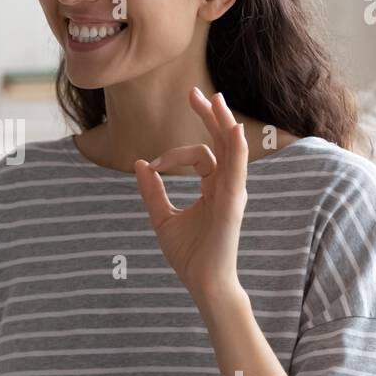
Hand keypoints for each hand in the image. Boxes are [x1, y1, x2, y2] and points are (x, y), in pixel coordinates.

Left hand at [133, 87, 248, 303]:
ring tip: (214, 99)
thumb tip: (139, 164)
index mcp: (212, 188)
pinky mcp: (232, 202)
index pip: (198, 154)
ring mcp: (232, 192)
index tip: (151, 166)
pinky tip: (233, 129)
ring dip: (222, 121)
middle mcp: (225, 186)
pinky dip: (235, 148)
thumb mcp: (162, 218)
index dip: (171, 156)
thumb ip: (152, 191)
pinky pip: (236, 169)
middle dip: (209, 115)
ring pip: (230, 148)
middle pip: (220, 142)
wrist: (203, 283)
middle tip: (195, 92)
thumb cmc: (189, 256)